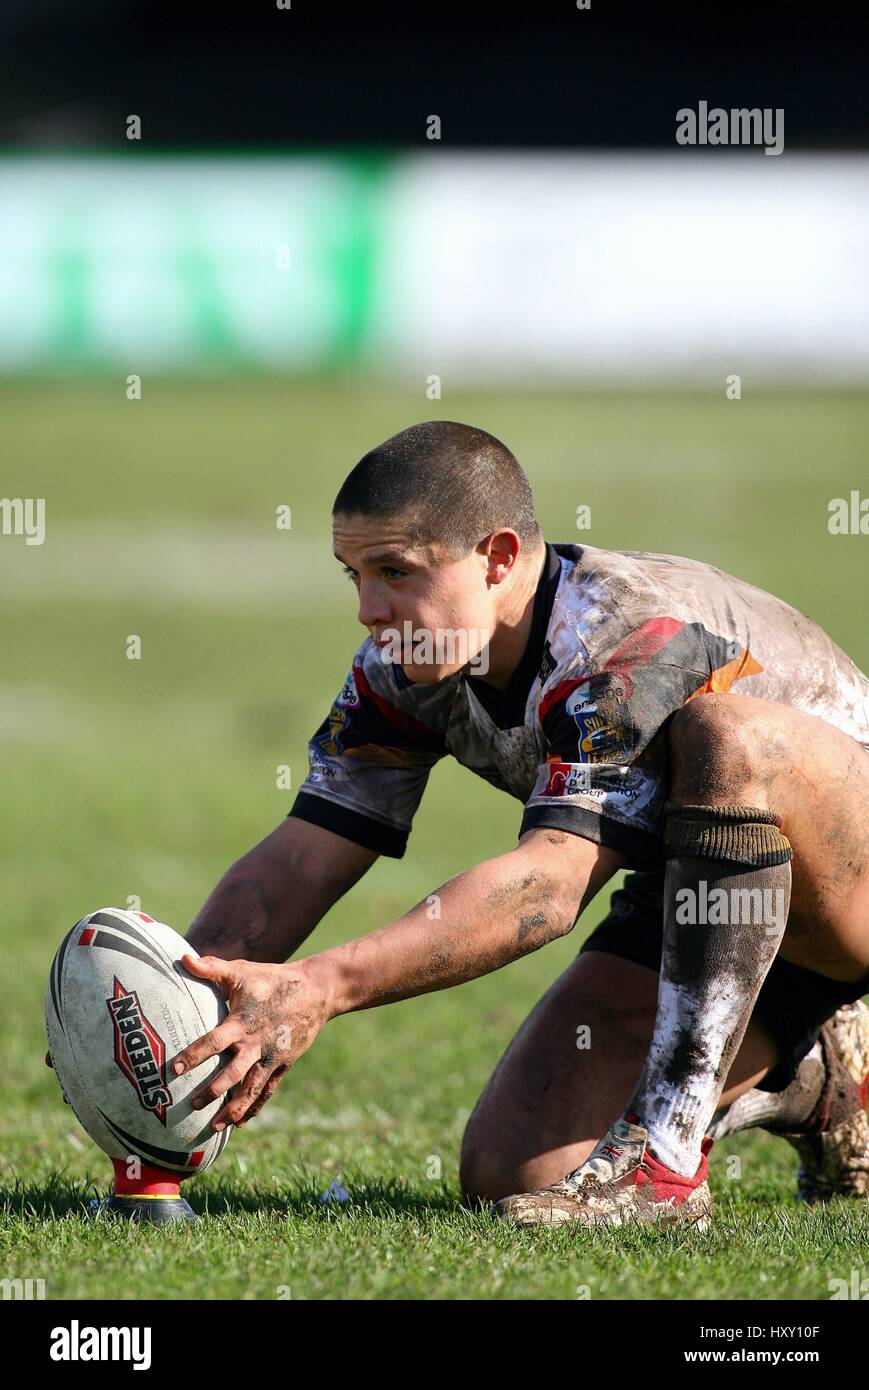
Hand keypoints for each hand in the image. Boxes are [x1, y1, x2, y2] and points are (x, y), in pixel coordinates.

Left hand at [170, 955, 329, 1128]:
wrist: (316, 991)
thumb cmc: (273, 979)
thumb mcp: (242, 971)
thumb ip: (211, 968)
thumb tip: (183, 958)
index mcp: (242, 1023)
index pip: (214, 1042)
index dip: (194, 1055)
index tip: (173, 1070)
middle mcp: (256, 1044)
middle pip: (232, 1074)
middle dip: (212, 1091)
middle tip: (190, 1105)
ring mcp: (272, 1057)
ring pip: (251, 1090)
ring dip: (233, 1109)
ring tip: (214, 1127)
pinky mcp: (283, 1065)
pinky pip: (267, 1091)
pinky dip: (254, 1108)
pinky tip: (240, 1123)